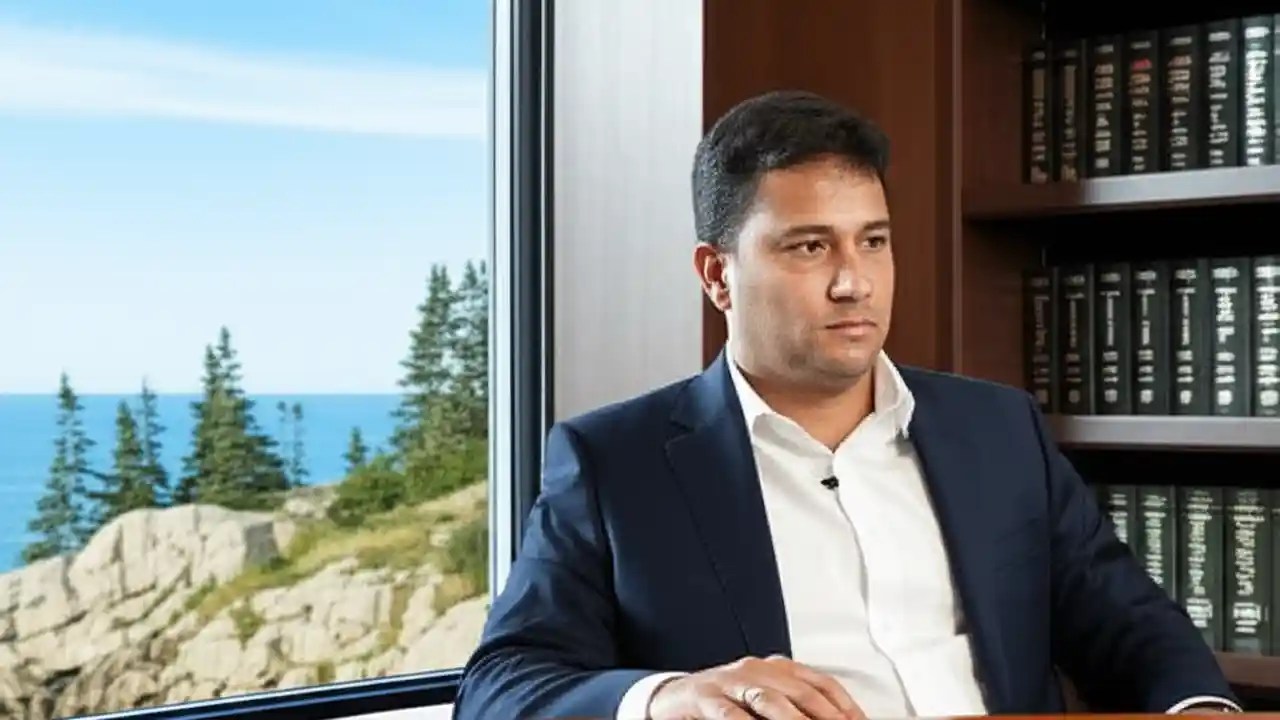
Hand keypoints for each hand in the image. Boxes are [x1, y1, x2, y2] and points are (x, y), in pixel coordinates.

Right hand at [647, 654, 865, 719]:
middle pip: (801, 693)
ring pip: (769, 701)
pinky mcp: (706, 697)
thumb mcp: (763, 700)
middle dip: (827, 716)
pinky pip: (730, 713)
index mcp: (776, 668)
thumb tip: (836, 718)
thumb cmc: (724, 701)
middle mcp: (757, 670)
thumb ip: (793, 707)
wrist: (673, 697)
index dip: (845, 705)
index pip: (821, 683)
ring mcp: (731, 682)